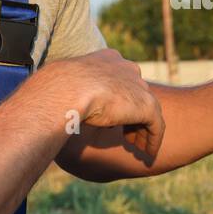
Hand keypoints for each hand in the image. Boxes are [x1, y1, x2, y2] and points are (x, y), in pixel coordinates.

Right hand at [39, 48, 165, 157]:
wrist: (66, 90)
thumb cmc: (56, 89)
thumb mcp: (65, 88)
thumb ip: (72, 93)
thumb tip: (61, 107)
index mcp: (107, 59)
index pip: (120, 80)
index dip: (118, 100)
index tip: (111, 119)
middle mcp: (127, 68)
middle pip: (136, 94)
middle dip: (132, 115)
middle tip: (126, 135)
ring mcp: (139, 86)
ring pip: (148, 111)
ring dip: (143, 130)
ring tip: (136, 147)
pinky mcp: (146, 105)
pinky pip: (156, 126)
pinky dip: (153, 141)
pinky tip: (147, 154)